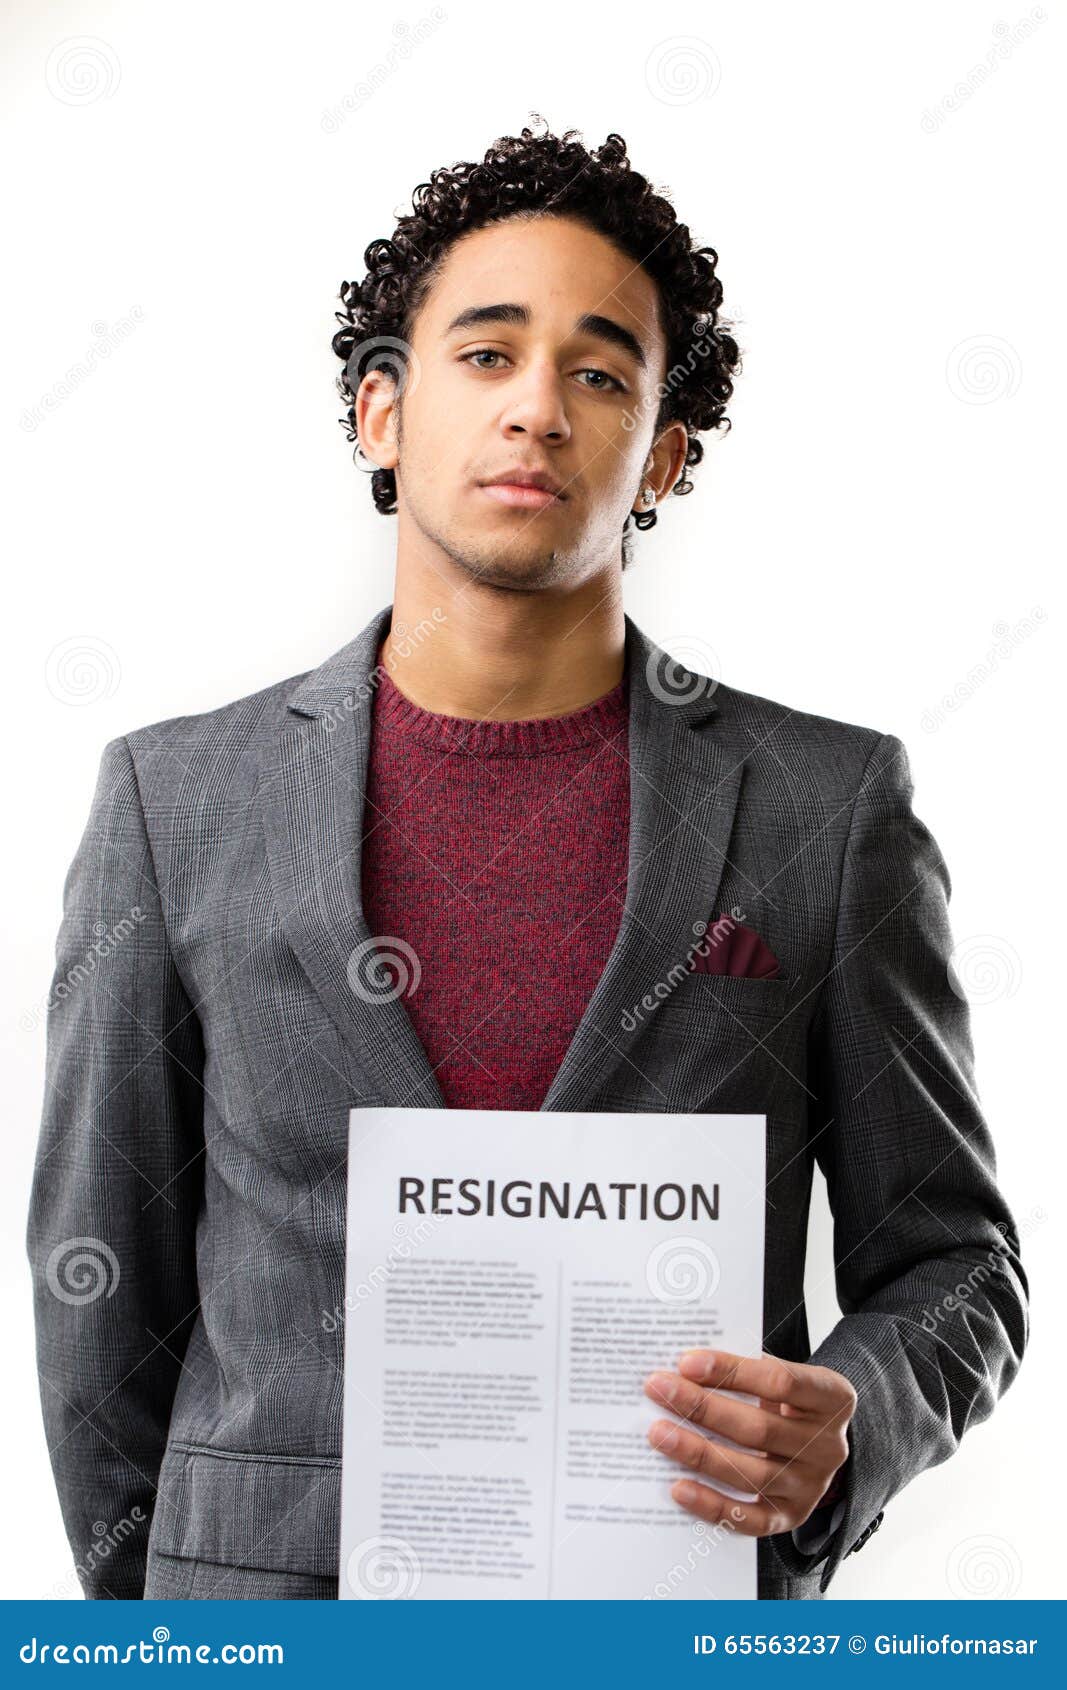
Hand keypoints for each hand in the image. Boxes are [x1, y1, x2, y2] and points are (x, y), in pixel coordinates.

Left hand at [644, 1348, 855, 1535]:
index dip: (731, 1371)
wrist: (818, 1444)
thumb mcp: (783, 1376)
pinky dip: (711, 1505)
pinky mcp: (791, 1516)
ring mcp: (811, 1486)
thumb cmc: (790, 1400)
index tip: (686, 1362)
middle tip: (659, 1390)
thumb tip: (684, 1370)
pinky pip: (749, 1520)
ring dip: (698, 1453)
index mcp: (832, 1398)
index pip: (780, 1382)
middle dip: (702, 1408)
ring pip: (750, 1473)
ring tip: (658, 1434)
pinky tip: (678, 1487)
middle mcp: (827, 1446)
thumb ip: (746, 1370)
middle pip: (759, 1429)